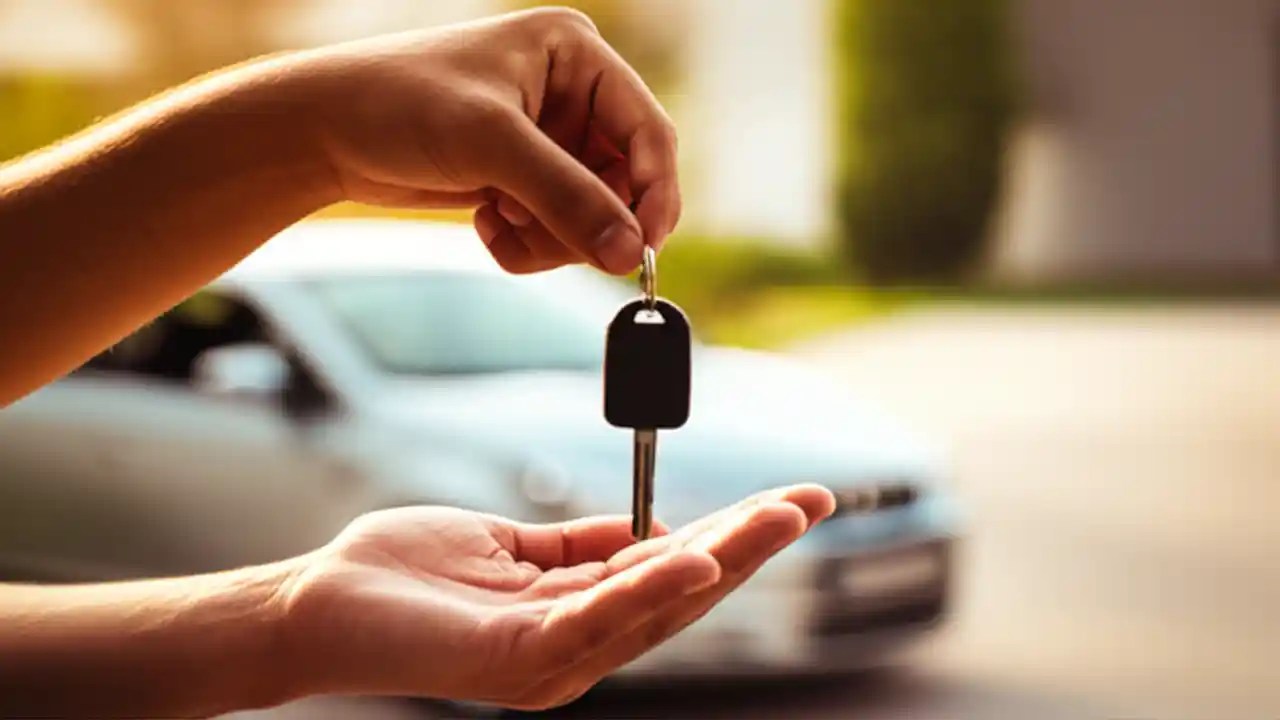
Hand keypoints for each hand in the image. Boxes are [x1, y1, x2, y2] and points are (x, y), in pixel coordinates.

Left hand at [278, 484, 834, 709]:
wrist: (319, 603)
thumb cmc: (405, 574)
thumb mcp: (509, 544)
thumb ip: (577, 544)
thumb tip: (643, 525)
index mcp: (577, 616)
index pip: (669, 571)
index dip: (733, 535)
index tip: (787, 499)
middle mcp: (577, 648)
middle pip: (681, 591)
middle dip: (750, 546)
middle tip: (810, 500)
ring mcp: (552, 661)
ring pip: (654, 606)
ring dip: (722, 559)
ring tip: (776, 518)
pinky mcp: (518, 662)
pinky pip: (596, 622)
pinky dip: (649, 588)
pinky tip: (692, 554)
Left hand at [294, 8, 678, 273]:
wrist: (320, 131)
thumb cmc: (396, 104)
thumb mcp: (490, 144)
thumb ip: (566, 198)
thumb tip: (629, 253)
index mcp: (575, 54)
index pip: (648, 131)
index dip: (654, 192)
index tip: (645, 248)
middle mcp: (569, 93)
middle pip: (624, 183)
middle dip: (589, 220)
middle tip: (552, 241)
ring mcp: (546, 139)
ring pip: (592, 215)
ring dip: (552, 235)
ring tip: (500, 222)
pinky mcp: (522, 176)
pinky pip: (557, 228)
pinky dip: (529, 242)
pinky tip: (487, 223)